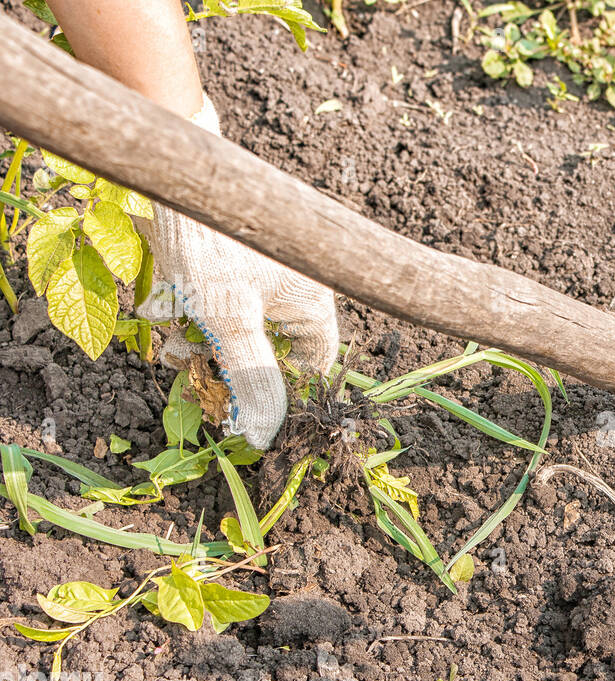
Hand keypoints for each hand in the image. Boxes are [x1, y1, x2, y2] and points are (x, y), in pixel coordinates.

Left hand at [140, 96, 338, 448]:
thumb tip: (264, 437)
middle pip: (265, 347)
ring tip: (168, 331)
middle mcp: (292, 287)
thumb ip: (251, 379)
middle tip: (189, 364)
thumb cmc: (210, 240)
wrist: (168, 171)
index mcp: (312, 300)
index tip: (243, 400)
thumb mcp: (230, 320)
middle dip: (224, 361)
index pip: (312, 363)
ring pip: (233, 327)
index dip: (280, 387)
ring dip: (197, 339)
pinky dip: (187, 311)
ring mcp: (257, 272)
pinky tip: (162, 306)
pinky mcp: (224, 259)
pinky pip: (213, 302)